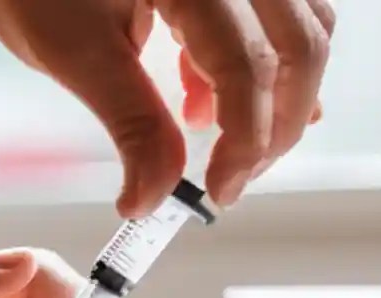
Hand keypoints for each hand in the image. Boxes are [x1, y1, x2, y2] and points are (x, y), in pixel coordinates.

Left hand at [0, 0, 334, 213]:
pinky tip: (210, 98)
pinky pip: (284, 13)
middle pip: (299, 48)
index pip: (247, 65)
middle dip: (275, 127)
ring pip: (305, 30)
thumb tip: (153, 198)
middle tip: (230, 179)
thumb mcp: (75, 52)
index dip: (246, 141)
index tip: (219, 193)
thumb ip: (131, 125)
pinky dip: (262, 64)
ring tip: (219, 138)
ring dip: (277, 96)